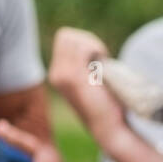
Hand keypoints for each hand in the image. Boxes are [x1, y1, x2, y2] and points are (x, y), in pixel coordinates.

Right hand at [47, 28, 127, 149]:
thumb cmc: (105, 103)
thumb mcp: (89, 79)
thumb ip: (83, 63)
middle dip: (86, 40)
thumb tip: (86, 41)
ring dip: (92, 45)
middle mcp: (55, 74)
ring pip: (73, 39)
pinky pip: (82, 48)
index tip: (97, 57)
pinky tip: (102, 64)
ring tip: (101, 63)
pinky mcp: (73, 78)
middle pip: (66, 35)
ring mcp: (61, 76)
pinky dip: (95, 49)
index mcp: (57, 73)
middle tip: (100, 58)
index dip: (83, 41)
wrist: (107, 127)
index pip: (64, 38)